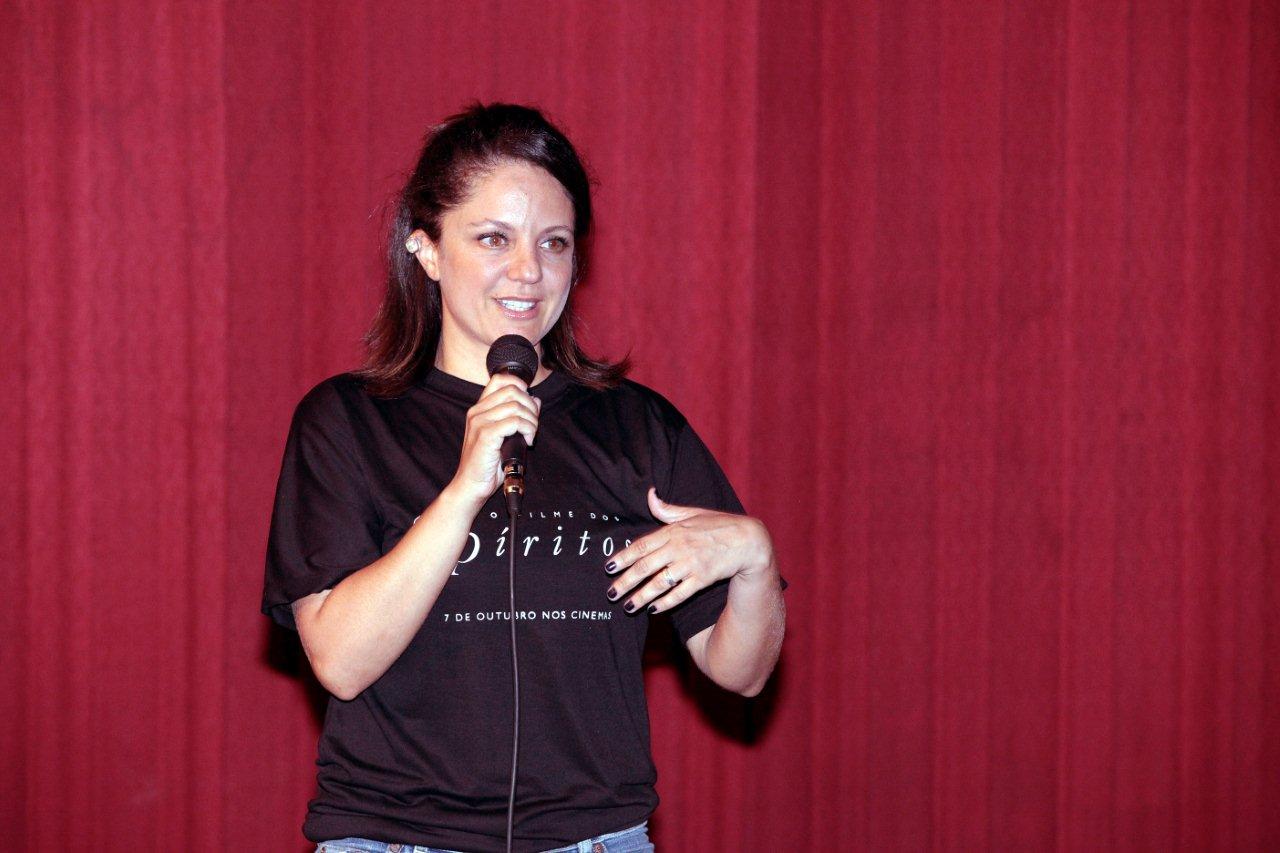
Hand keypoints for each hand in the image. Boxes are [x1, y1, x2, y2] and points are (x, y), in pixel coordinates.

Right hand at [448, 372, 540, 507]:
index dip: (521, 386)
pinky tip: (527, 441)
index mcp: (480, 408)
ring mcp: (480, 422)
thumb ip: (517, 416)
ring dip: (532, 421)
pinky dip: (528, 430)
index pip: (500, 379)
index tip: (529, 405)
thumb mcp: (504, 435)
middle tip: (533, 425)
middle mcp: (477, 411)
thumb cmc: (487, 464)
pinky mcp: (486, 434)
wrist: (471, 485)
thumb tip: (536, 400)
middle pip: (513, 390)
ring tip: (530, 435)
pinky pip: (515, 422)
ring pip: (517, 406)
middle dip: (531, 406)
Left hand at [605, 487, 774, 614]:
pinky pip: (680, 593)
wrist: (748, 540)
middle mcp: (679, 547)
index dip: (623, 558)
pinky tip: (653, 610)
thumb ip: (667, 509)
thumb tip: (649, 494)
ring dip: (642, 596)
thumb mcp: (691, 512)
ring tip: (628, 607)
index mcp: (674, 530)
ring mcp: (691, 564)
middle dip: (626, 581)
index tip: (608, 568)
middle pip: (646, 566)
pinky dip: (666, 602)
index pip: (642, 545)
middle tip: (611, 594)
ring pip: (660, 583)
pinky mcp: (703, 578)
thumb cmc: (718, 525)